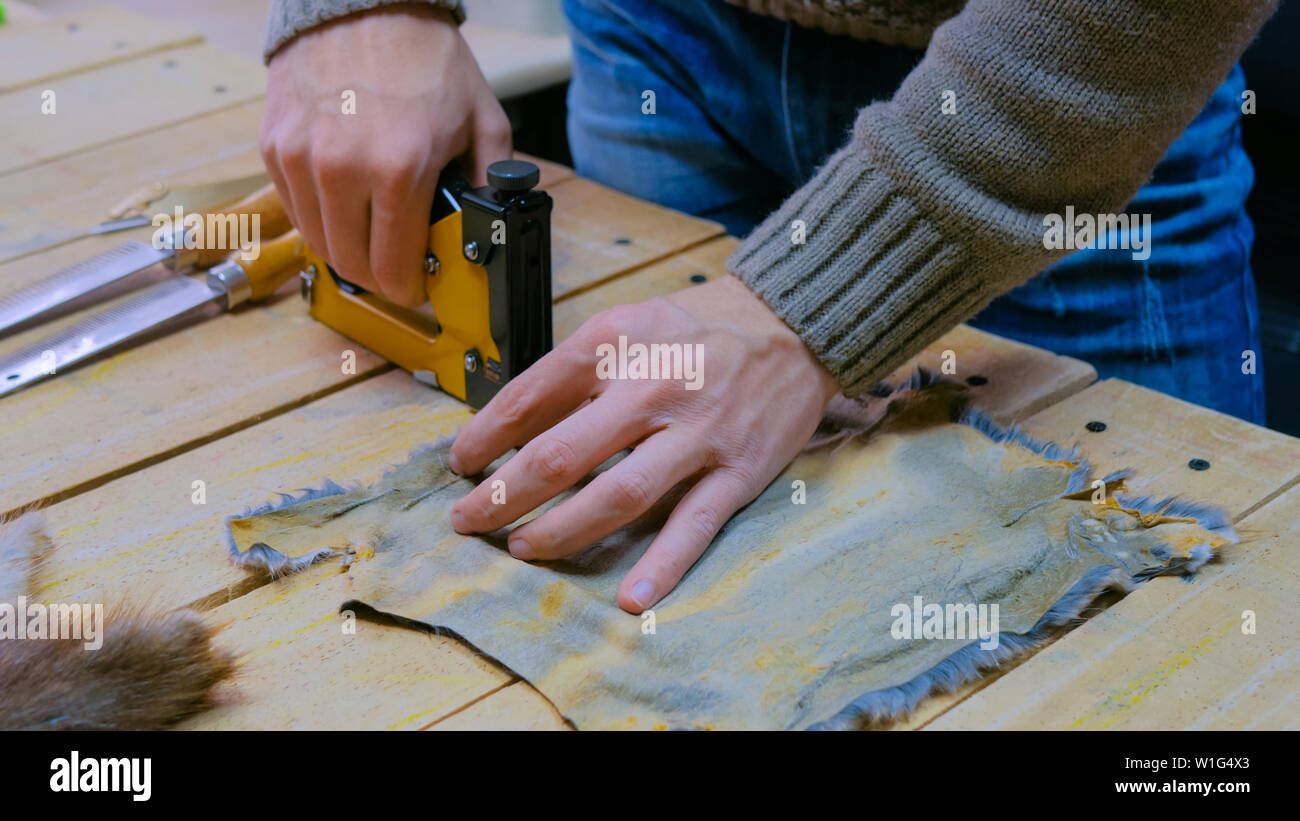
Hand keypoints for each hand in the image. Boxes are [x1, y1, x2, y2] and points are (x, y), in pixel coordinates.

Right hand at [259, 5, 510, 305]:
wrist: (362, 4)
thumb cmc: (425, 59)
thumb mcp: (483, 121)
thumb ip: (492, 184)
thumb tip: (494, 232)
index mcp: (399, 171)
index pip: (394, 269)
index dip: (411, 289)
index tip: (419, 286)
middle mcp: (343, 171)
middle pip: (353, 266)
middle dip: (381, 277)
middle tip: (399, 268)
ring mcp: (302, 160)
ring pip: (319, 244)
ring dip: (348, 252)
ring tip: (373, 237)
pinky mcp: (275, 149)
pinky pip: (296, 210)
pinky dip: (320, 218)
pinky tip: (346, 203)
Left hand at [448, 275, 838, 612]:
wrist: (794, 325)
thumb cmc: (699, 328)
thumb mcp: (629, 322)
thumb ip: (575, 369)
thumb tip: (512, 425)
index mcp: (616, 340)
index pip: (529, 397)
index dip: (484, 438)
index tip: (461, 464)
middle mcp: (653, 385)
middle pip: (561, 455)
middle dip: (502, 496)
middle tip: (468, 520)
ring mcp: (698, 432)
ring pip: (617, 495)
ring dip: (561, 531)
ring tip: (523, 548)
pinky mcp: (737, 471)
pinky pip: (694, 525)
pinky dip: (663, 565)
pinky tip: (631, 597)